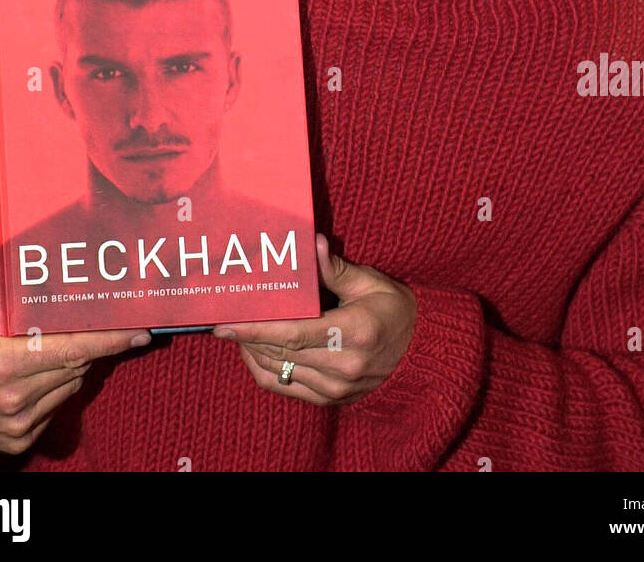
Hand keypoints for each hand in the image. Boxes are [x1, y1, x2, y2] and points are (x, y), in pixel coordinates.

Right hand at [0, 202, 150, 454]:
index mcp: (4, 363)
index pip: (72, 350)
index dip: (110, 341)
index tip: (142, 333)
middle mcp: (14, 398)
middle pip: (76, 366)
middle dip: (90, 344)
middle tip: (100, 321)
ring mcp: (16, 424)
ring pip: (69, 388)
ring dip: (73, 366)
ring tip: (60, 342)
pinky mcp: (15, 441)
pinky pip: (54, 410)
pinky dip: (56, 390)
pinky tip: (42, 372)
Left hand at [211, 234, 416, 405]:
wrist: (420, 354)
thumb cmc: (396, 310)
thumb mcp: (372, 283)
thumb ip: (337, 269)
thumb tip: (312, 244)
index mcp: (354, 333)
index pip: (293, 333)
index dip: (256, 329)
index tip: (226, 322)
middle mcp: (342, 367)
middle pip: (280, 353)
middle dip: (246, 336)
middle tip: (223, 317)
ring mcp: (336, 388)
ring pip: (278, 372)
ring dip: (252, 352)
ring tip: (237, 330)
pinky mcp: (330, 399)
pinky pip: (285, 387)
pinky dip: (265, 370)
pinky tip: (255, 350)